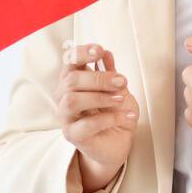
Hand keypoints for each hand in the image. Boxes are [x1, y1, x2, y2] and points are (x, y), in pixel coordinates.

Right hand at [54, 42, 138, 192]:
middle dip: (99, 78)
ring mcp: (66, 117)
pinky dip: (111, 118)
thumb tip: (105, 53)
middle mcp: (63, 96)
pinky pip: (87, 124)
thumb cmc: (115, 112)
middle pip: (71, 80)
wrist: (119, 142)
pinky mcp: (72, 135)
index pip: (68, 61)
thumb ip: (110, 72)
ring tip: (121, 99)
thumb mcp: (118, 89)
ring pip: (72, 101)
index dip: (81, 53)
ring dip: (100, 97)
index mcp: (73, 81)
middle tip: (122, 81)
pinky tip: (128, 116)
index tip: (100, 50)